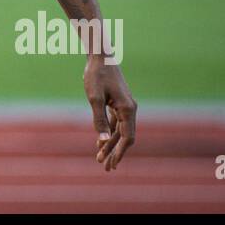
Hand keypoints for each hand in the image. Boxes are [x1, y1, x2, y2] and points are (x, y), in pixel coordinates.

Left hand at [84, 56, 135, 170]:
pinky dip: (109, 134)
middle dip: (115, 153)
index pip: (127, 138)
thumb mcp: (94, 98)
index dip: (119, 152)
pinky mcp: (118, 103)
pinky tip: (101, 143)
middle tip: (105, 168)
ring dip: (111, 145)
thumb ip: (99, 120)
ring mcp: (125, 106)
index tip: (112, 164)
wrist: (100, 56)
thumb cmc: (96, 75)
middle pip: (124, 137)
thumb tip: (103, 141)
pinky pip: (115, 123)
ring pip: (120, 131)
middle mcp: (130, 109)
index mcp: (128, 109)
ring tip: (100, 159)